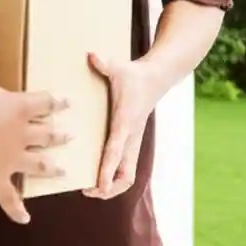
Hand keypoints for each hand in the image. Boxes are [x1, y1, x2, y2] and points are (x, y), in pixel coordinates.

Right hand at [0, 8, 71, 223]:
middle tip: (71, 135)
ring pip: (37, 166)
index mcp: (17, 108)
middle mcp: (21, 136)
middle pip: (46, 134)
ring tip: (62, 170)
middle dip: (59, 134)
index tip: (67, 101)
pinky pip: (11, 200)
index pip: (44, 102)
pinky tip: (26, 219)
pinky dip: (18, 210)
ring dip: (49, 167)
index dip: (55, 101)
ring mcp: (10, 163)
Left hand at [83, 52, 163, 199]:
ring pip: (128, 173)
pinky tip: (99, 177)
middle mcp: (131, 136)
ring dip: (113, 185)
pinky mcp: (132, 140)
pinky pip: (126, 165)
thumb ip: (103, 64)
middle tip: (88, 192)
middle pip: (126, 173)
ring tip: (92, 189)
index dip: (106, 170)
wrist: (157, 77)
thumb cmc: (134, 75)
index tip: (98, 187)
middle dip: (109, 187)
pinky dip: (115, 175)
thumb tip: (90, 54)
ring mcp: (133, 141)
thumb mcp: (118, 68)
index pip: (114, 151)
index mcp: (125, 123)